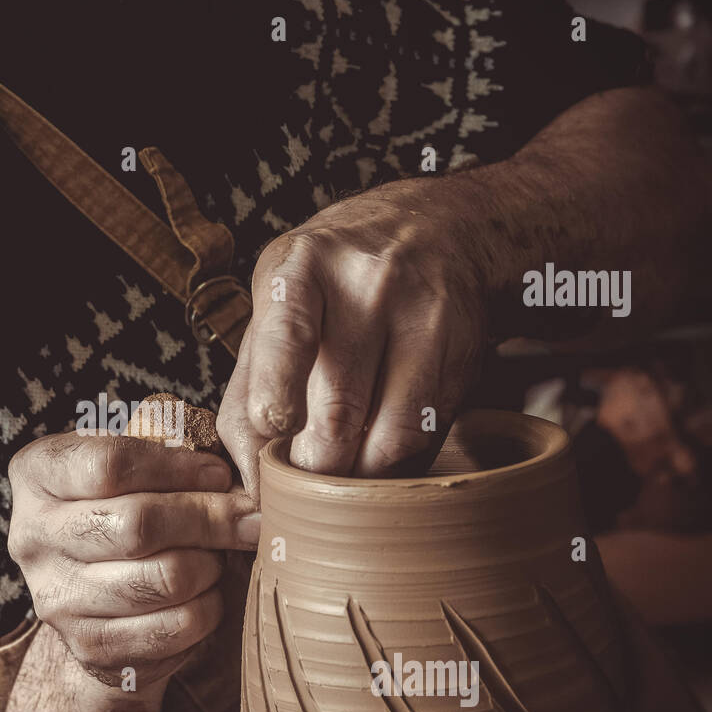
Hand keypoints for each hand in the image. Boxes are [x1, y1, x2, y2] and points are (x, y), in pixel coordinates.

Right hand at [7, 432, 257, 687]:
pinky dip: (207, 607)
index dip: (177, 468)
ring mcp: (57, 598)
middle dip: (209, 518)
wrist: (91, 596)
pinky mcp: (89, 646)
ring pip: (165, 578)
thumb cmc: (122, 509)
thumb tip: (245, 479)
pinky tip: (206, 592)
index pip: (109, 465)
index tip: (218, 474)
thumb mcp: (131, 468)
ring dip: (210, 564)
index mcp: (37, 476)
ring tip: (218, 555)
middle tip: (249, 517)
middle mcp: (33, 537)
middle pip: (138, 524)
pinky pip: (175, 626)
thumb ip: (174, 453)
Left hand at [217, 179, 489, 491]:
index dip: (277, 391)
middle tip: (300, 483)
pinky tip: (377, 460)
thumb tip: (251, 481)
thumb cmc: (329, 285)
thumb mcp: (274, 308)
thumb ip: (247, 390)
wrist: (432, 228)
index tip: (273, 426)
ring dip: (359, 478)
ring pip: (393, 435)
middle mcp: (369, 286)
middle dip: (314, 466)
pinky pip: (428, 437)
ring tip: (337, 478)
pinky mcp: (464, 356)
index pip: (289, 335)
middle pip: (340, 408)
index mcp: (303, 270)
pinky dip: (397, 466)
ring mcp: (425, 319)